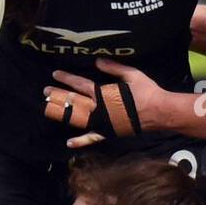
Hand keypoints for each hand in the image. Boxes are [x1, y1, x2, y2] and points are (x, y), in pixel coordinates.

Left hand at [45, 59, 161, 147]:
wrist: (160, 112)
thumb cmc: (147, 91)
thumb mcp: (132, 74)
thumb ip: (114, 68)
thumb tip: (97, 61)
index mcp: (104, 94)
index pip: (80, 85)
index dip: (67, 79)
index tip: (55, 74)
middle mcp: (100, 109)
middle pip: (74, 102)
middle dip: (59, 96)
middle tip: (45, 92)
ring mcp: (103, 123)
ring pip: (78, 119)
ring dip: (63, 114)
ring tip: (49, 110)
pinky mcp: (110, 132)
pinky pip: (93, 138)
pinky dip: (81, 141)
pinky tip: (69, 143)